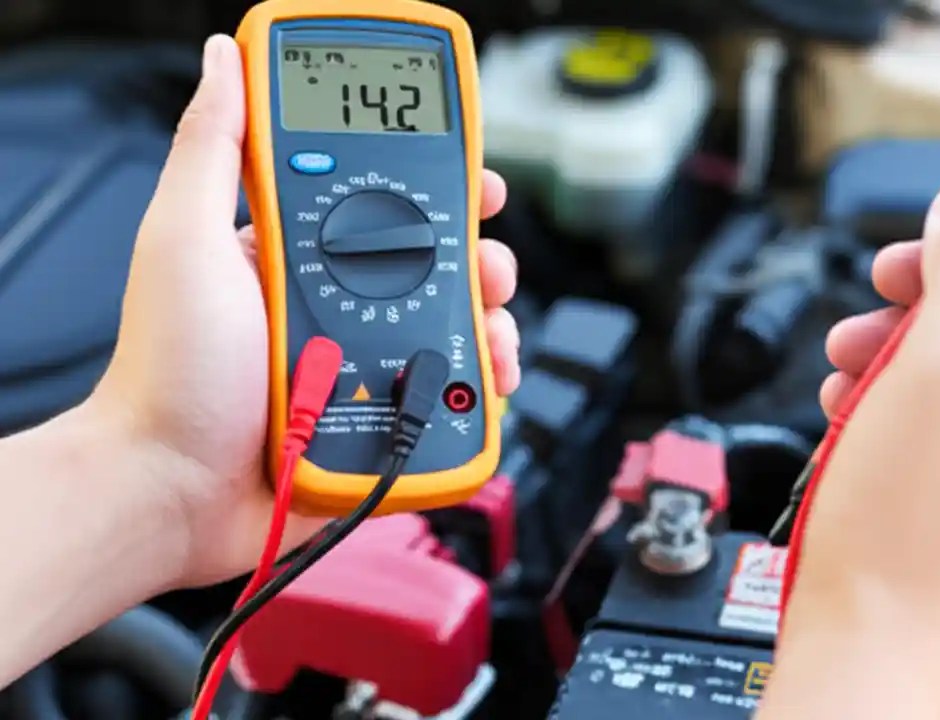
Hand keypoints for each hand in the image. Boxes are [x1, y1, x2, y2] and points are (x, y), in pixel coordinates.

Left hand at [91, 35, 521, 588]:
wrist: (172, 491)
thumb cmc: (169, 371)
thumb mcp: (184, 239)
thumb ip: (214, 149)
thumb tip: (224, 61)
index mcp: (296, 255)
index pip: (384, 205)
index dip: (439, 189)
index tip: (477, 183)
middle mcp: (335, 305)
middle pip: (435, 267)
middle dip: (480, 260)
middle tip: (492, 267)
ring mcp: (360, 365)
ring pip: (453, 330)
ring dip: (490, 324)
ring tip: (491, 336)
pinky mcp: (378, 420)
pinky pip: (447, 396)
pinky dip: (478, 389)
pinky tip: (483, 386)